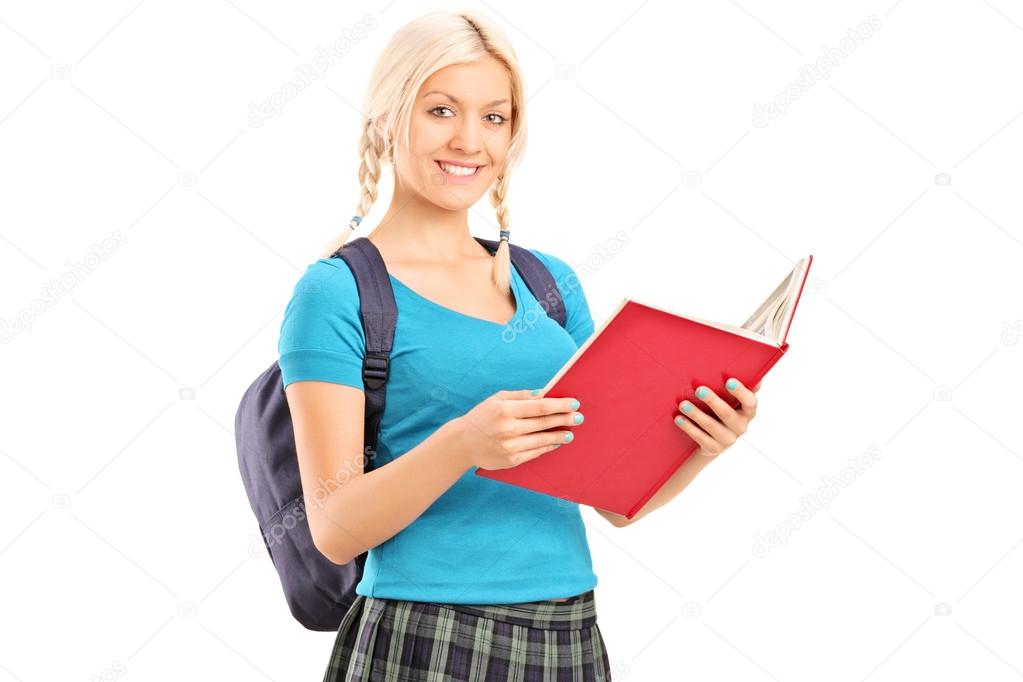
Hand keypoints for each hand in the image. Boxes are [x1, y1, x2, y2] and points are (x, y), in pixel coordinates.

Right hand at [452, 389, 582, 470]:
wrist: (462, 443)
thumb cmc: (482, 417)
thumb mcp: (497, 399)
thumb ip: (521, 396)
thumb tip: (544, 393)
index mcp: (505, 410)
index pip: (540, 407)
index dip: (560, 405)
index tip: (574, 403)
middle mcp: (508, 429)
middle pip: (544, 423)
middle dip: (565, 419)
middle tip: (579, 418)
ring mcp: (510, 446)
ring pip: (542, 440)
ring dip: (559, 436)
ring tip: (570, 433)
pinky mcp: (511, 460)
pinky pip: (535, 453)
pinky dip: (547, 448)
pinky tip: (555, 443)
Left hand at [673, 378, 760, 457]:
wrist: (711, 440)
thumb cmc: (720, 410)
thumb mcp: (728, 399)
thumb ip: (734, 385)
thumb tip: (738, 362)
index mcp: (747, 411)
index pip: (750, 402)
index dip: (741, 392)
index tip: (729, 381)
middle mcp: (741, 426)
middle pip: (727, 414)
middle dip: (712, 401)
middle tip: (699, 389)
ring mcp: (728, 439)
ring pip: (711, 426)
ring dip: (696, 414)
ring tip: (682, 404)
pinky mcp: (714, 448)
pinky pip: (700, 438)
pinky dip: (688, 427)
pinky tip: (678, 419)